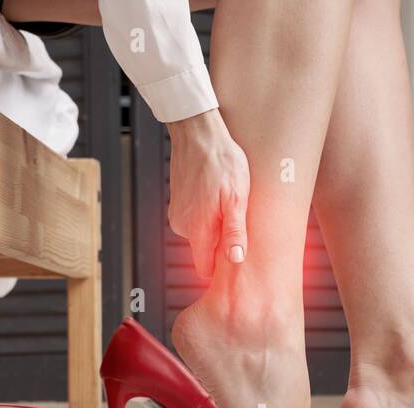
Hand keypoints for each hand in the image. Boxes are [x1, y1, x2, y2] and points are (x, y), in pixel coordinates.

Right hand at [167, 109, 249, 278]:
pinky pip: (194, 219)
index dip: (220, 266)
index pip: (204, 269)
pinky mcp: (177, 203)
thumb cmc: (221, 161)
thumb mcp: (236, 198)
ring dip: (214, 225)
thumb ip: (235, 231)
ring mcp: (177, 214)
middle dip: (220, 242)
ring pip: (199, 233)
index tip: (234, 253)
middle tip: (236, 219)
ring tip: (226, 202)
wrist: (198, 132)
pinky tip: (215, 195)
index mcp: (197, 229)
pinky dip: (206, 212)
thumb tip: (235, 259)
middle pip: (203, 250)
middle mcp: (182, 225)